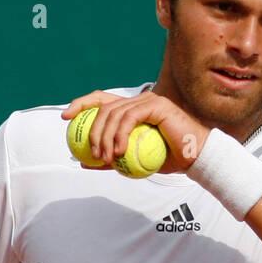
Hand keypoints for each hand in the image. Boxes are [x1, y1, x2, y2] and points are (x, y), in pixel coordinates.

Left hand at [61, 90, 210, 173]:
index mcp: (133, 109)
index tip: (65, 118)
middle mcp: (139, 100)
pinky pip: (130, 118)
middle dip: (91, 128)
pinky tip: (117, 151)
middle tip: (88, 150)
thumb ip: (111, 159)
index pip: (102, 101)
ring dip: (104, 136)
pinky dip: (120, 134)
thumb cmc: (170, 160)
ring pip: (114, 113)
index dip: (81, 104)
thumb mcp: (133, 162)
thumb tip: (85, 162)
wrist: (196, 158)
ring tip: (104, 157)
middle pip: (104, 106)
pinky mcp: (156, 105)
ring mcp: (148, 100)